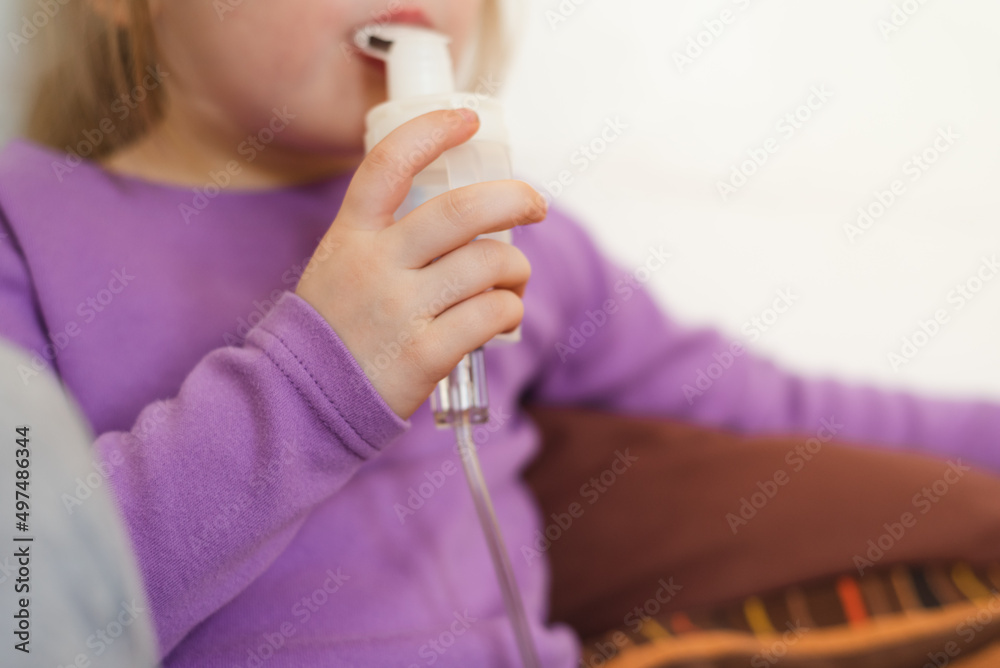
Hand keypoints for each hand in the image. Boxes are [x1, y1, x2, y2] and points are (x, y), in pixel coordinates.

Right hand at [295, 108, 547, 419]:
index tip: (469, 119)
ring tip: (514, 281)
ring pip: (488, 265)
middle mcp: (375, 264)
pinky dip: (510, 310)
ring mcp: (400, 310)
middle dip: (514, 199)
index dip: (432, 131)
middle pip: (462, 211)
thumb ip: (386, 234)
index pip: (389, 163)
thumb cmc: (336, 326)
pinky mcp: (425, 354)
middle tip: (535, 205)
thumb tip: (464, 211)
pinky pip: (492, 315)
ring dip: (517, 270)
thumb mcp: (340, 263)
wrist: (304, 398)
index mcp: (351, 234)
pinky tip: (503, 315)